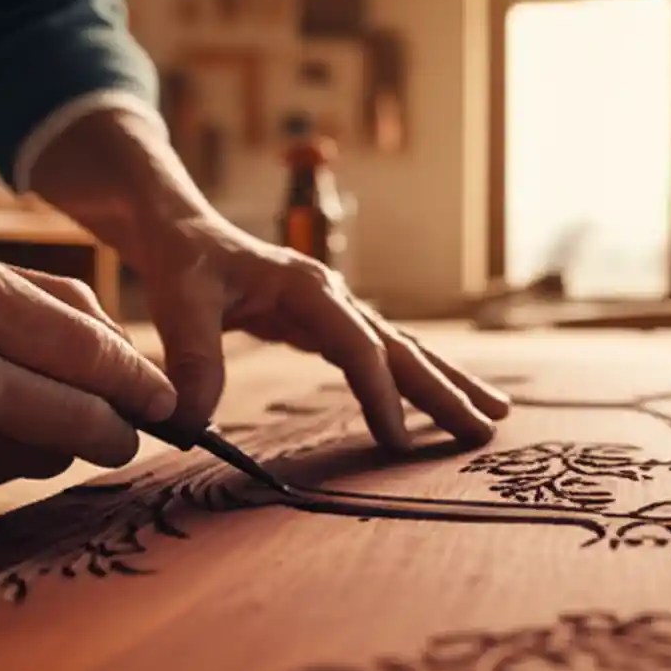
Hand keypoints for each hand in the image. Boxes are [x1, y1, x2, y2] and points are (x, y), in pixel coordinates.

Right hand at [0, 251, 174, 500]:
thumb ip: (65, 312)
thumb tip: (140, 374)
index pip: (87, 350)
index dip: (140, 384)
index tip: (167, 402)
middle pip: (79, 416)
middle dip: (119, 433)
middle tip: (131, 432)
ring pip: (49, 453)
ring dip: (61, 441)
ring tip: (14, 405)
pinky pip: (6, 474)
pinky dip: (11, 455)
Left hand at [24, 107, 509, 449]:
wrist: (182, 229)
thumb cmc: (183, 260)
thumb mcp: (178, 301)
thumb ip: (191, 357)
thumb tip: (193, 421)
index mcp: (308, 286)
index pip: (357, 347)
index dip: (378, 393)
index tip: (396, 441)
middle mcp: (334, 296)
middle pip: (401, 347)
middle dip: (445, 389)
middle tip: (486, 429)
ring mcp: (336, 309)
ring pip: (402, 350)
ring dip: (444, 384)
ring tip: (492, 414)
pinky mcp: (327, 325)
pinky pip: (379, 358)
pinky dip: (411, 382)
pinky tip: (437, 402)